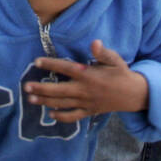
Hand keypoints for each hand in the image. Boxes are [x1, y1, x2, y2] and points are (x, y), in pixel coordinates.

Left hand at [22, 40, 148, 122]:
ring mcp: (86, 102)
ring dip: (46, 101)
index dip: (51, 64)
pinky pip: (73, 116)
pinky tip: (50, 113)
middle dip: (42, 88)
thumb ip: (103, 53)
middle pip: (59, 90)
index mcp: (89, 75)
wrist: (133, 95)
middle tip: (26, 86)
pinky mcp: (89, 111)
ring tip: (31, 99)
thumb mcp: (115, 60)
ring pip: (62, 103)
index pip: (66, 68)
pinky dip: (62, 116)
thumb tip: (95, 43)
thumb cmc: (121, 74)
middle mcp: (85, 90)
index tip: (36, 61)